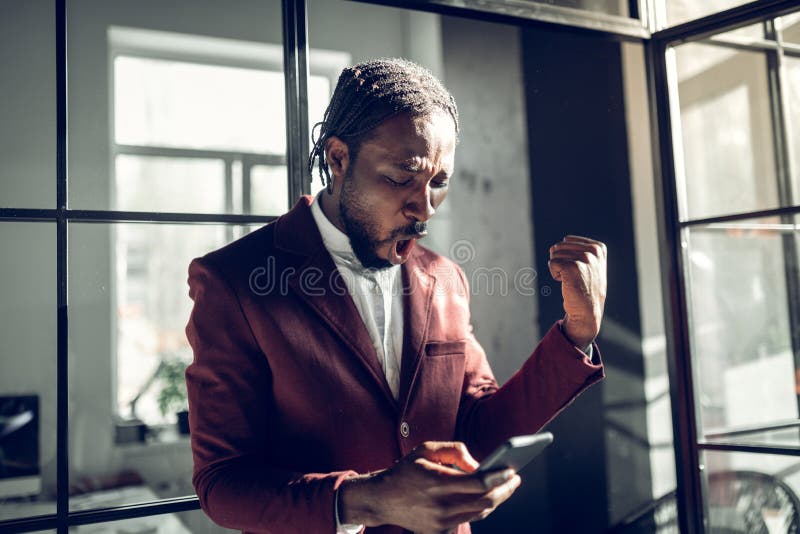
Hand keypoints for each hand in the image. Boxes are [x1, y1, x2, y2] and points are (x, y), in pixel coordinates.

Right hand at [339, 441, 520, 532]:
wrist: (382, 500)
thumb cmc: (406, 470)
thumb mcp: (426, 450)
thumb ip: (455, 451)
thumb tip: (479, 465)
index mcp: (437, 483)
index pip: (478, 483)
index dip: (499, 477)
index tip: (512, 470)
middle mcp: (441, 506)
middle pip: (485, 501)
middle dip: (505, 490)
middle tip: (514, 479)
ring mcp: (441, 523)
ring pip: (480, 512)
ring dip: (496, 499)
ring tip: (505, 486)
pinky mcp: (439, 532)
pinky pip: (469, 519)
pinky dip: (480, 508)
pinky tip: (487, 497)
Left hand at [548, 235, 606, 348]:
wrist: (587, 310)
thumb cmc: (586, 288)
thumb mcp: (590, 265)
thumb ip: (579, 250)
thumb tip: (557, 244)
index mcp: (599, 248)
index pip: (566, 241)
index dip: (566, 257)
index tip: (579, 270)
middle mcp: (594, 251)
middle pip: (559, 247)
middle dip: (560, 262)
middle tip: (573, 277)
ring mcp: (584, 259)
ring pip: (554, 255)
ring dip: (558, 269)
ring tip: (572, 280)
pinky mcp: (573, 267)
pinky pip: (552, 263)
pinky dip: (555, 274)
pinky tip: (566, 283)